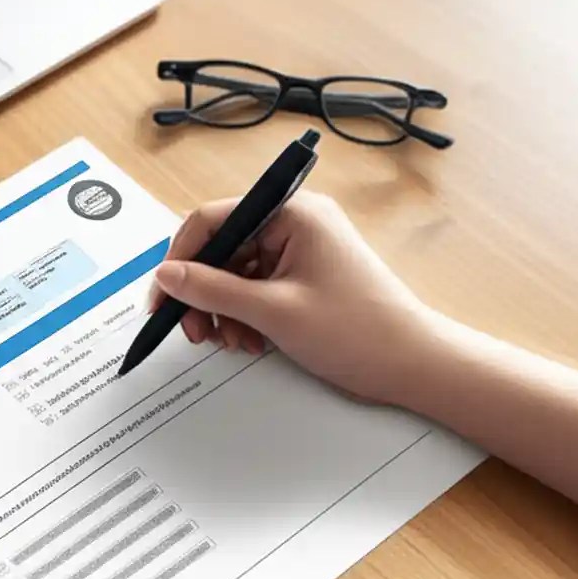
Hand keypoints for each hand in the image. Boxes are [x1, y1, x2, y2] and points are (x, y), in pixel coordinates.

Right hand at [149, 192, 433, 404]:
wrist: (413, 366)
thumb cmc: (362, 331)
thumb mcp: (274, 311)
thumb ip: (212, 290)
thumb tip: (167, 275)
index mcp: (294, 213)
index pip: (214, 219)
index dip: (181, 258)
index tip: (164, 294)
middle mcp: (295, 223)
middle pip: (221, 249)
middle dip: (202, 293)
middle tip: (193, 330)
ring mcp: (299, 250)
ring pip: (233, 274)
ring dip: (222, 310)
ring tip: (229, 341)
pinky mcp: (301, 276)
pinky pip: (253, 289)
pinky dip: (242, 316)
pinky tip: (249, 340)